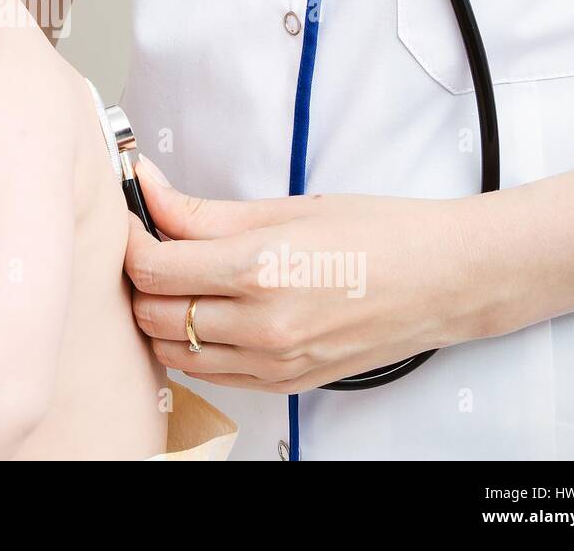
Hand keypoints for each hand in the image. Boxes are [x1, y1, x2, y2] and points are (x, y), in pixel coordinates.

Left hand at [124, 158, 492, 392]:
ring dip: (161, 317)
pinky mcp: (284, 385)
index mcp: (259, 269)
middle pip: (152, 314)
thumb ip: (202, 210)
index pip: (151, 268)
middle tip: (153, 248)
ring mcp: (273, 363)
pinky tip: (208, 314)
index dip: (130, 241)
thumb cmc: (377, 235)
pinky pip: (209, 374)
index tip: (134, 222)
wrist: (444, 281)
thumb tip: (147, 190)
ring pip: (172, 351)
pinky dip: (193, 347)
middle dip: (141, 280)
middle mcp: (262, 325)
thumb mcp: (284, 208)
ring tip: (180, 282)